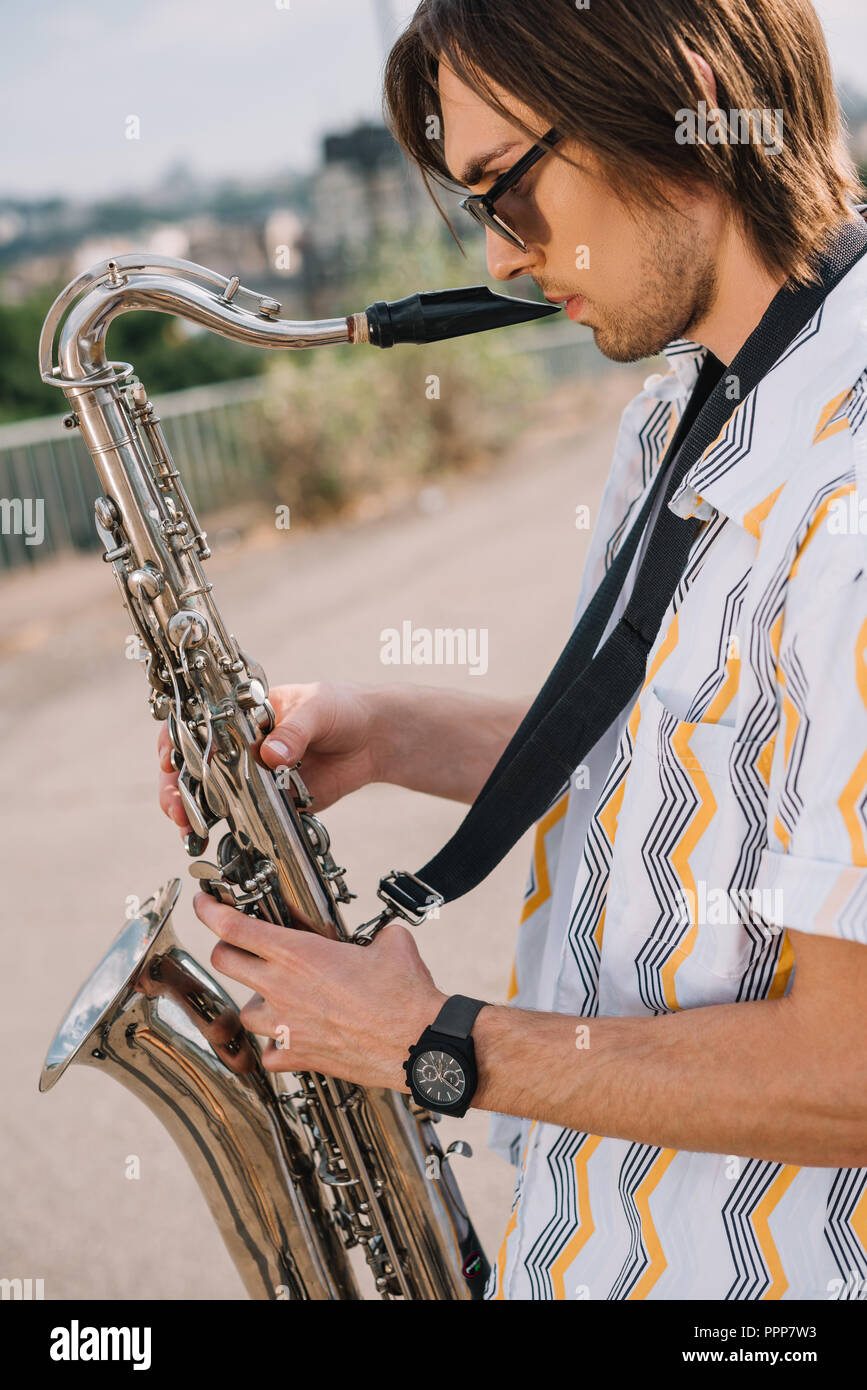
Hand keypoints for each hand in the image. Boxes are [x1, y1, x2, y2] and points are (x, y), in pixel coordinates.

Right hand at [157, 681, 384, 837]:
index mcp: (242, 714)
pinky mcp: (271, 802)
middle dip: (176, 785)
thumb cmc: (340, 709)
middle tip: (174, 804)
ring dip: (191, 811)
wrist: (373, 739)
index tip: (169, 759)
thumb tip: (271, 754)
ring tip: (184, 825)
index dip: (175, 741)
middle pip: (193, 765)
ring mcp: (252, 776)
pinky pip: (243, 817)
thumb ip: (294, 731)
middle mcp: (239, 746)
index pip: (196, 724)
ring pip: (211, 795)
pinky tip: (209, 842)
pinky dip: (225, 830)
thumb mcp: (316, 709)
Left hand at [193, 891, 446, 1088]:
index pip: (234, 926)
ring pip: (245, 1010)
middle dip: (226, 950)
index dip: (210, 911)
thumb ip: (373, 936)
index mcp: (298, 953)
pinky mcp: (297, 1056)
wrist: (418, 1043)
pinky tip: (293, 1037)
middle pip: (224, 962)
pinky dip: (277, 1044)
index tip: (203, 904)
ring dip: (257, 1000)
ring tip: (279, 998)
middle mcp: (282, 987)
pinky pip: (269, 1052)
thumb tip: (378, 938)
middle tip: (238, 947)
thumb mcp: (391, 943)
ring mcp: (285, 1025)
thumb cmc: (405, 993)